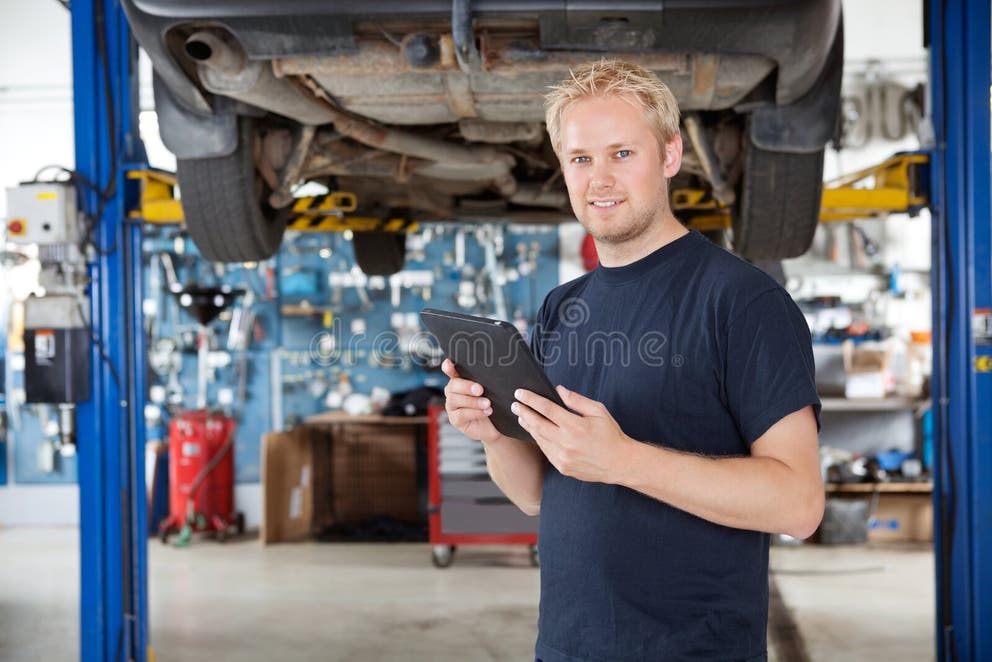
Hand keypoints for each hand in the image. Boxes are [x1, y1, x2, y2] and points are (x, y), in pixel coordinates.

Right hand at [441, 358, 502, 444]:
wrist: (495, 425)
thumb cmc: (492, 404)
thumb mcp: (490, 390)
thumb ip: (485, 381)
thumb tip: (489, 372)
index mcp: (460, 380)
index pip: (451, 370)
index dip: (448, 366)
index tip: (449, 364)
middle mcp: (453, 392)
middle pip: (453, 385)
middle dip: (467, 386)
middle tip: (480, 389)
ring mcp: (452, 406)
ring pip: (456, 400)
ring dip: (473, 401)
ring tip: (487, 403)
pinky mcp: (455, 419)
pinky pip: (461, 414)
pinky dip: (475, 412)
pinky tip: (486, 411)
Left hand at [512, 385, 635, 483]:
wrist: (619, 463)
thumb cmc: (610, 435)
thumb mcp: (598, 411)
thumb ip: (577, 400)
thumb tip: (558, 390)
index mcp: (576, 426)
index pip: (547, 409)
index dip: (531, 400)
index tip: (521, 393)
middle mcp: (567, 443)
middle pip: (537, 424)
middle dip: (524, 412)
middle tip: (515, 404)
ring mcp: (563, 457)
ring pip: (539, 438)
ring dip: (528, 426)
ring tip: (522, 416)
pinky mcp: (562, 467)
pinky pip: (545, 451)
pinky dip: (538, 439)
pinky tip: (535, 431)